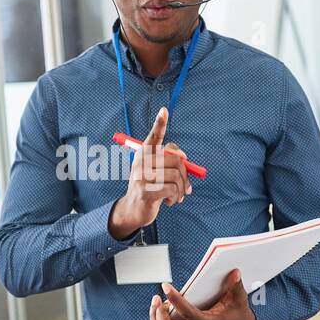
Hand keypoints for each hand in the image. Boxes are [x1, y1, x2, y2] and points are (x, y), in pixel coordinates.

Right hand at [108, 106, 191, 239]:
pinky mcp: (145, 191)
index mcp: (144, 155)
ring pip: (175, 176)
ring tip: (178, 195)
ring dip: (182, 189)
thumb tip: (185, 158)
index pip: (153, 136)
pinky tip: (172, 201)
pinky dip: (176, 197)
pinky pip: (172, 189)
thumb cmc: (150, 188)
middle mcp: (141, 162)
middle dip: (185, 174)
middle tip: (185, 186)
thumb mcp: (157, 172)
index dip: (160, 124)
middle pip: (175, 159)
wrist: (133, 210)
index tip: (164, 110)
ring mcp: (141, 177)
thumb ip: (169, 162)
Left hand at [132, 269, 255, 319]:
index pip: (187, 314)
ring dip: (153, 319)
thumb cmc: (237, 311)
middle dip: (158, 314)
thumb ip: (236, 286)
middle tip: (157, 297)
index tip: (165, 285)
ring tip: (155, 302)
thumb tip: (235, 272)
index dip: (175, 300)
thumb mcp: (239, 299)